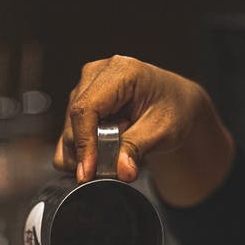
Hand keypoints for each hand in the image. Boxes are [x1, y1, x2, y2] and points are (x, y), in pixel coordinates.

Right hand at [54, 55, 234, 206]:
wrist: (176, 104)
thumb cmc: (173, 109)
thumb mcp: (162, 131)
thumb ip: (137, 149)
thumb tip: (120, 171)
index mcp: (119, 71)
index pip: (86, 110)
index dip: (84, 144)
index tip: (87, 173)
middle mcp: (96, 74)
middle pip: (73, 123)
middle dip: (87, 153)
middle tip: (117, 162)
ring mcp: (85, 88)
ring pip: (68, 132)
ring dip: (87, 153)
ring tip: (118, 146)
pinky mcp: (80, 103)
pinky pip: (71, 135)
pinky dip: (85, 151)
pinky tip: (107, 146)